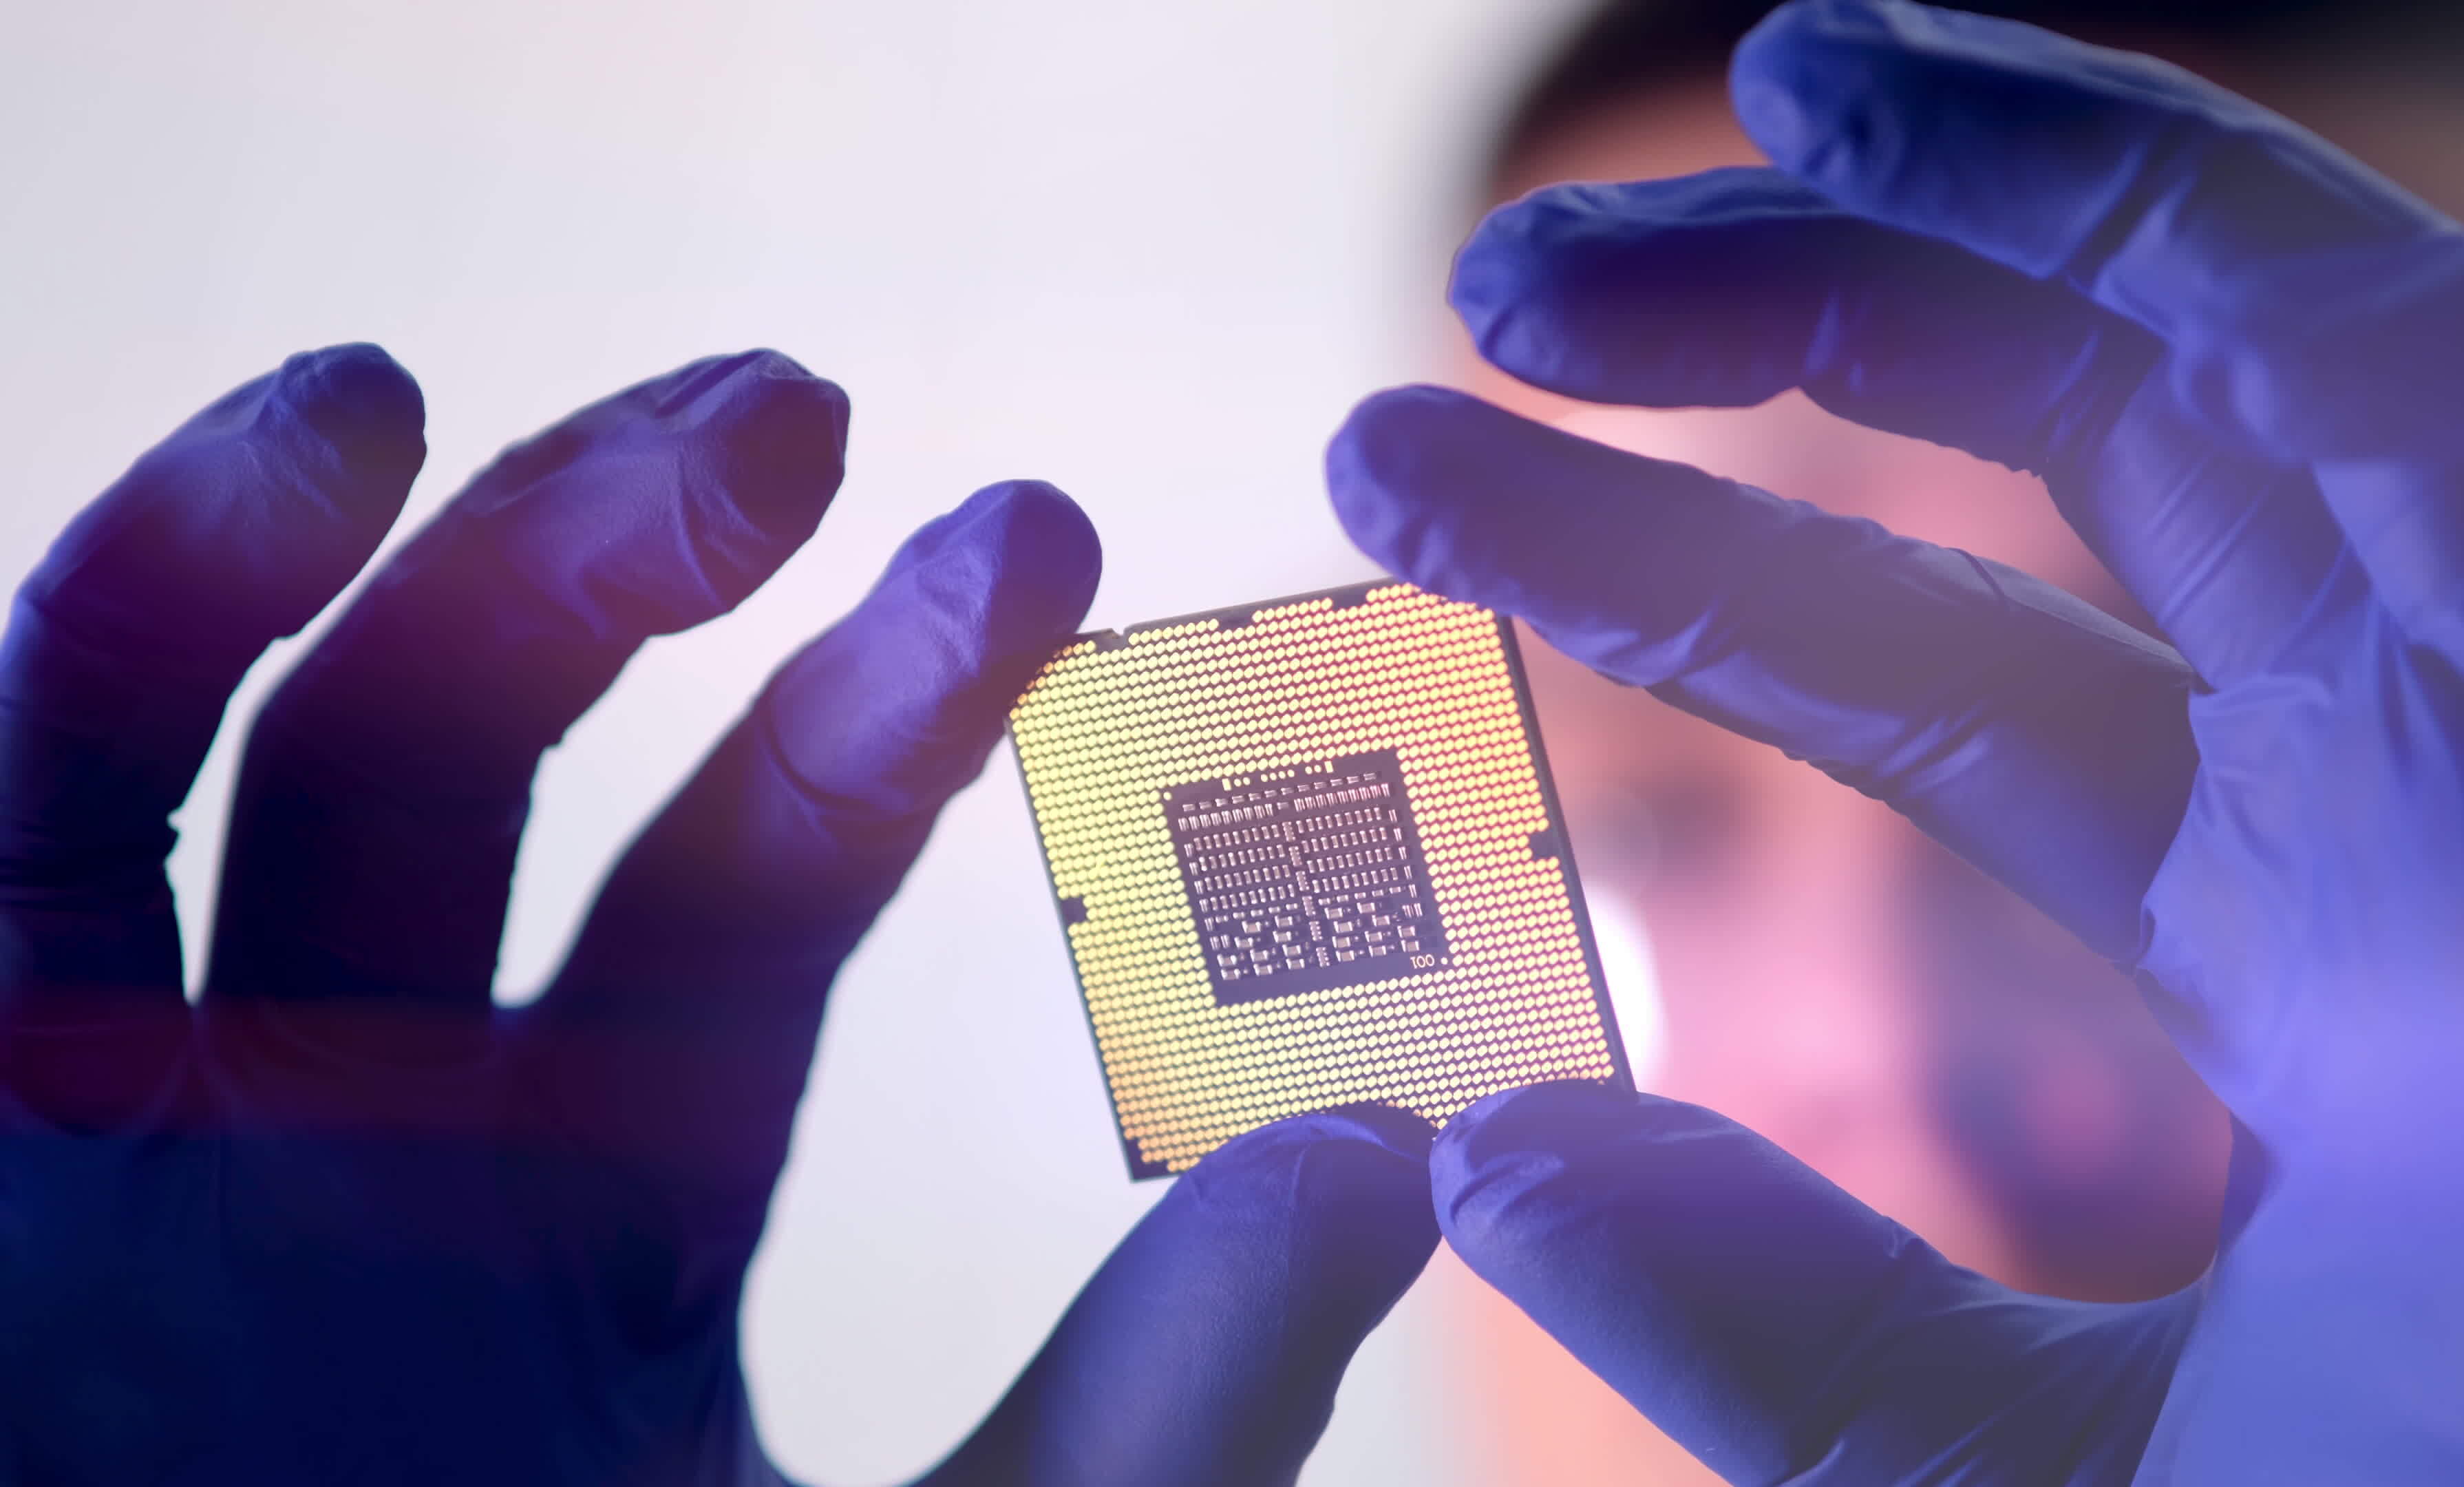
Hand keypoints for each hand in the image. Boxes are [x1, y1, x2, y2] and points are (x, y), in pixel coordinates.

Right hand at [0, 347, 1436, 1485]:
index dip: (879, 700)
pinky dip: (90, 635)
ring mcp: (137, 1124)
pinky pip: (4, 835)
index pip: (743, 877)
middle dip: (611, 554)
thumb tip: (1408, 1156)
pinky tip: (257, 489)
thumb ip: (1164, 1411)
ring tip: (403, 388)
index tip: (1032, 539)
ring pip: (199, 746)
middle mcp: (362, 1125)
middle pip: (474, 750)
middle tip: (794, 403)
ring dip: (283, 536)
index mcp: (592, 1204)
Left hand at [1326, 1, 2463, 1480]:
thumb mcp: (2070, 1476)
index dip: (1670, 582)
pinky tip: (1837, 87)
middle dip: (1741, 371)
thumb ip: (1791, 1335)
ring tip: (1619, 183)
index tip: (1424, 522)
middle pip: (2021, 470)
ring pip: (2173, 318)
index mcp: (2307, 918)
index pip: (1923, 681)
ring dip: (1901, 207)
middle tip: (1450, 346)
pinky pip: (2362, 290)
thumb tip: (1492, 1169)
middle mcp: (2413, 723)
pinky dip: (2106, 169)